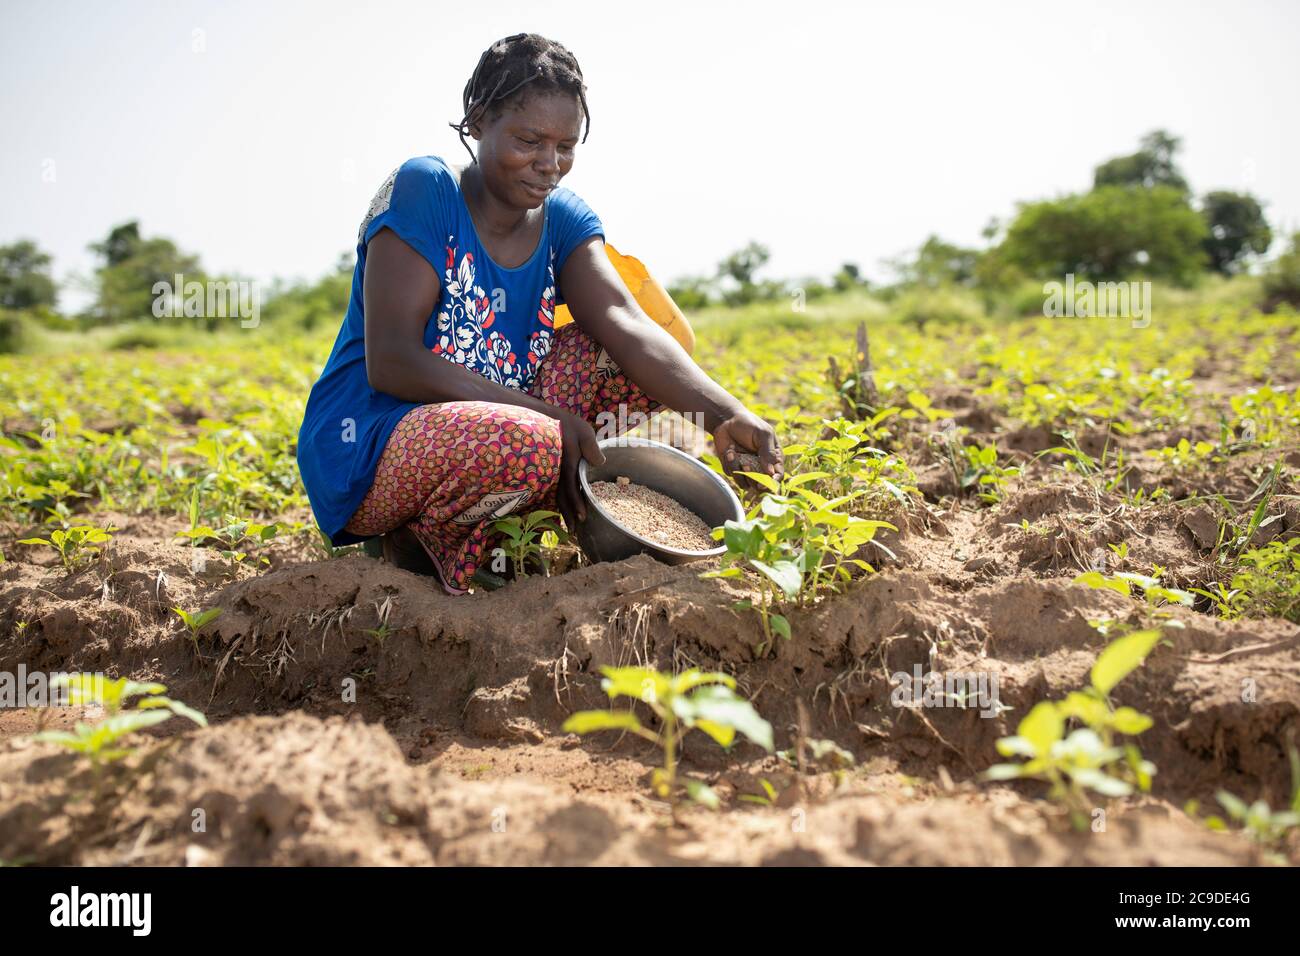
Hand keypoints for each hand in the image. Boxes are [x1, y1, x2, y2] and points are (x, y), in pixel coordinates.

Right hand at [557, 411, 605, 531]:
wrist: (541, 418)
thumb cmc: (564, 424)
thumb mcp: (582, 430)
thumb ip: (590, 446)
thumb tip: (599, 462)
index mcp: (567, 464)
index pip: (571, 488)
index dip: (576, 504)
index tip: (582, 517)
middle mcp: (557, 472)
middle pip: (562, 498)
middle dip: (568, 515)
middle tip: (574, 532)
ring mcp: (552, 472)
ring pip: (557, 496)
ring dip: (563, 512)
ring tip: (569, 527)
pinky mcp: (551, 471)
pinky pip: (554, 490)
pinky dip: (560, 502)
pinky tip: (564, 511)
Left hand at [713, 407, 782, 478]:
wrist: (727, 420)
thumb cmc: (749, 424)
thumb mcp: (762, 434)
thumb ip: (768, 452)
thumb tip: (771, 472)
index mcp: (774, 458)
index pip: (777, 475)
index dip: (772, 483)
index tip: (763, 485)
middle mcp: (761, 466)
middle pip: (761, 484)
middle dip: (752, 478)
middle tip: (746, 464)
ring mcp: (747, 468)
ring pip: (745, 483)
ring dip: (739, 471)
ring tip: (733, 453)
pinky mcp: (734, 467)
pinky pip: (732, 474)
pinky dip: (729, 464)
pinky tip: (729, 451)